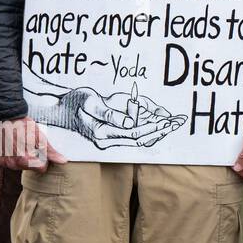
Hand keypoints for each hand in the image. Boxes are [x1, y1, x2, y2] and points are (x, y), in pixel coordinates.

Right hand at [0, 117, 66, 172]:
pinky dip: (14, 156)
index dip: (44, 159)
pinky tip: (14, 146)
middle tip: (30, 145)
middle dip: (33, 158)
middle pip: (31, 167)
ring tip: (22, 144)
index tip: (41, 150)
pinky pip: (10, 162)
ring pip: (20, 166)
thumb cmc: (22, 126)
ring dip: (24, 157)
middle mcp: (12, 163)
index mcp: (25, 159)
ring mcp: (3, 162)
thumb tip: (63, 161)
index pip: (41, 168)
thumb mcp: (39, 136)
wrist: (2, 118)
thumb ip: (50, 152)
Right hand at [53, 87, 185, 149]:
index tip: (167, 119)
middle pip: (140, 139)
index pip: (134, 133)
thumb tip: (129, 123)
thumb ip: (108, 113)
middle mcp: (107, 141)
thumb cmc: (77, 102)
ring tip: (175, 122)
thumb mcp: (90, 101)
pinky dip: (149, 131)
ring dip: (158, 132)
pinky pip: (135, 137)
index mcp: (102, 133)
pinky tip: (162, 123)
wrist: (63, 110)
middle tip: (179, 121)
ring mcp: (110, 141)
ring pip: (140, 140)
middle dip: (161, 130)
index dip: (152, 127)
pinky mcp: (113, 137)